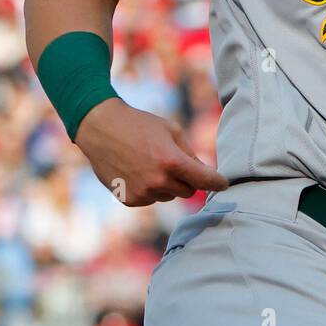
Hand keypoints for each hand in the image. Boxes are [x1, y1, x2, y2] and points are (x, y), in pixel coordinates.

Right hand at [74, 98, 228, 205]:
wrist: (101, 129)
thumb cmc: (140, 125)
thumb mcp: (171, 130)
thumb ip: (190, 153)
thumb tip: (204, 172)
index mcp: (171, 161)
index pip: (204, 180)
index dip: (217, 182)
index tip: (224, 184)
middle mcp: (157, 181)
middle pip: (188, 191)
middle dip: (188, 180)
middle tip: (176, 164)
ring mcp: (142, 192)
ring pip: (169, 196)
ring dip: (168, 185)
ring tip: (151, 164)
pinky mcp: (129, 200)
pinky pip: (152, 199)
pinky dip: (151, 190)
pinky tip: (138, 172)